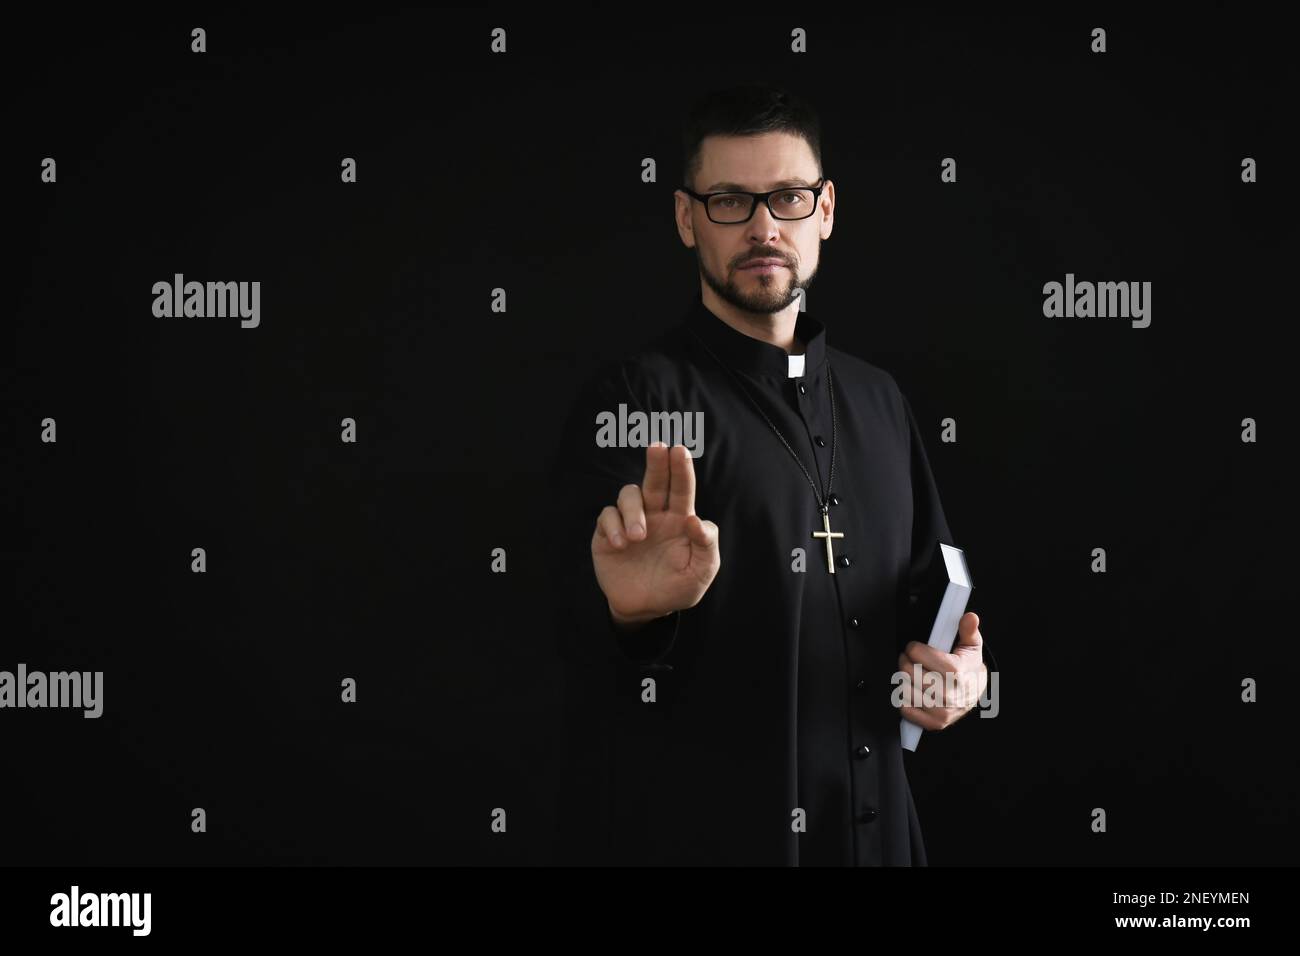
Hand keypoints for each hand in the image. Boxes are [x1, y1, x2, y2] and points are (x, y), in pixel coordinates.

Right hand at [591, 442, 720, 627]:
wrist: (646, 609)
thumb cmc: (678, 587)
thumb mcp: (702, 571)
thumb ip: (706, 545)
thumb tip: (694, 520)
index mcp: (680, 518)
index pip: (681, 488)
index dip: (681, 469)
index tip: (680, 452)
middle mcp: (655, 514)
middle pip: (655, 480)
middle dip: (657, 463)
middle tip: (658, 448)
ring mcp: (630, 522)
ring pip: (628, 495)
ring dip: (633, 511)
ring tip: (639, 536)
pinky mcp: (608, 534)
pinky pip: (606, 516)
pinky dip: (613, 526)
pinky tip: (622, 545)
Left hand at [896, 611, 987, 729]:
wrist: (974, 694)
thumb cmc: (969, 669)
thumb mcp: (971, 646)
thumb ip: (968, 630)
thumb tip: (970, 617)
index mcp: (957, 673)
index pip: (917, 653)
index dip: (913, 647)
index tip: (915, 648)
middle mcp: (949, 694)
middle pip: (907, 671)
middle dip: (905, 661)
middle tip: (910, 660)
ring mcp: (941, 711)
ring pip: (903, 689)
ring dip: (903, 679)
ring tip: (912, 674)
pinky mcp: (934, 723)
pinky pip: (905, 708)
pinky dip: (905, 698)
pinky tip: (914, 690)